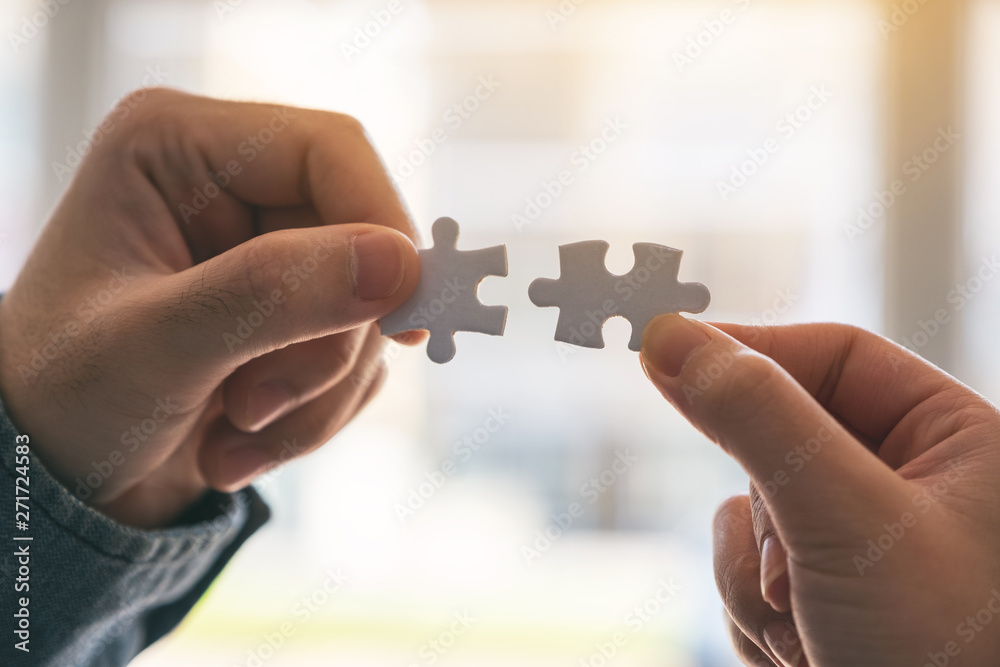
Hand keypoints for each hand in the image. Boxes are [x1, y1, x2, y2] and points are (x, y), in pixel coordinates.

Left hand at [0, 88, 421, 527]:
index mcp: (178, 146)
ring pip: (367, 309)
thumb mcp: (157, 346)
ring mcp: (266, 251)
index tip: (402, 325)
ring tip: (232, 440)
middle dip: (324, 348)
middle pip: (359, 241)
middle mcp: (231, 185)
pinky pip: (357, 355)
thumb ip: (272, 294)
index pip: (330, 152)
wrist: (52, 478)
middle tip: (257, 409)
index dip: (381, 229)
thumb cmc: (66, 398)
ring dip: (317, 396)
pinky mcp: (290, 310)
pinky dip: (316, 413)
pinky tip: (240, 443)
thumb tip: (400, 265)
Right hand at [640, 315, 999, 666]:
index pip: (834, 357)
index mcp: (956, 442)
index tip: (661, 350)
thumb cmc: (942, 653)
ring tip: (812, 631)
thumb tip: (670, 337)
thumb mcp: (846, 518)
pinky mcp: (821, 599)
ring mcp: (860, 548)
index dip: (747, 350)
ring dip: (757, 578)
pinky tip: (805, 655)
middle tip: (774, 555)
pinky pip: (746, 574)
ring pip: (751, 516)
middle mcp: (910, 487)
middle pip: (780, 440)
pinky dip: (756, 616)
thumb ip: (759, 418)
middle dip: (763, 508)